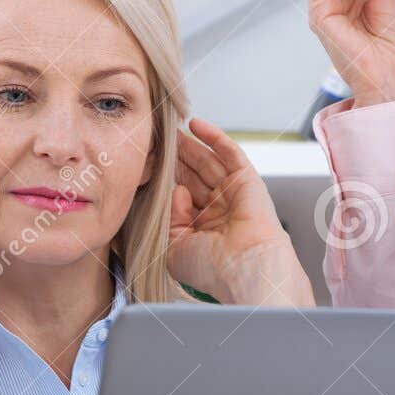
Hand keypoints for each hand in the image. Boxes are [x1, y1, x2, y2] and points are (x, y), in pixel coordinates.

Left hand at [168, 118, 312, 305]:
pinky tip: (196, 125)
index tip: (147, 163)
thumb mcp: (174, 247)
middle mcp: (218, 209)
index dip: (165, 178)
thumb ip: (170, 218)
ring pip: (208, 161)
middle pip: (193, 175)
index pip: (182, 195)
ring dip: (190, 145)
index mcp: (203, 228)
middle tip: (157, 139)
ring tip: (170, 130)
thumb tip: (176, 191)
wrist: (244, 269)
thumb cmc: (213, 269)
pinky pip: (230, 153)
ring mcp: (233, 193)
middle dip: (176, 157)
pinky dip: (214, 138)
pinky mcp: (247, 180)